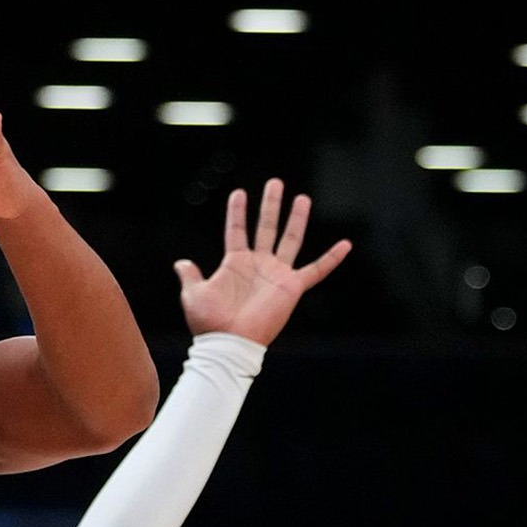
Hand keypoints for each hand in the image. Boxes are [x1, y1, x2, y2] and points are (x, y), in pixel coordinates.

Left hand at [174, 179, 351, 345]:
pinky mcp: (292, 287)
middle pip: (267, 228)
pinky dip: (331, 259)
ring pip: (290, 240)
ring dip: (295, 219)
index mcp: (235, 263)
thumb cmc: (209, 322)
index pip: (237, 230)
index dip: (237, 212)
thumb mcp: (194, 294)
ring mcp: (276, 274)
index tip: (239, 192)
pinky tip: (345, 244)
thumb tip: (181, 263)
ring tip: (301, 198)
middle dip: (270, 206)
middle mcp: (258, 265)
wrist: (228, 343)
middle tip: (275, 183)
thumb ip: (190, 276)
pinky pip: (316, 271)